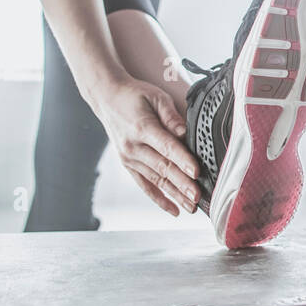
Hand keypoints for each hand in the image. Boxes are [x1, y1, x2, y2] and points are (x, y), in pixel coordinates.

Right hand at [91, 77, 198, 215]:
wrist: (107, 99)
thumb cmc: (135, 96)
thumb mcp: (156, 97)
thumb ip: (172, 116)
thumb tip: (185, 132)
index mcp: (142, 127)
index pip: (166, 147)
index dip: (182, 160)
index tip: (196, 172)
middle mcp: (133, 146)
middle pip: (162, 168)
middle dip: (181, 184)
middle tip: (198, 196)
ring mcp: (129, 158)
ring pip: (156, 180)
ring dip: (174, 195)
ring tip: (191, 207)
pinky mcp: (128, 164)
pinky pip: (144, 185)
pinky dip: (159, 198)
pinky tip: (173, 209)